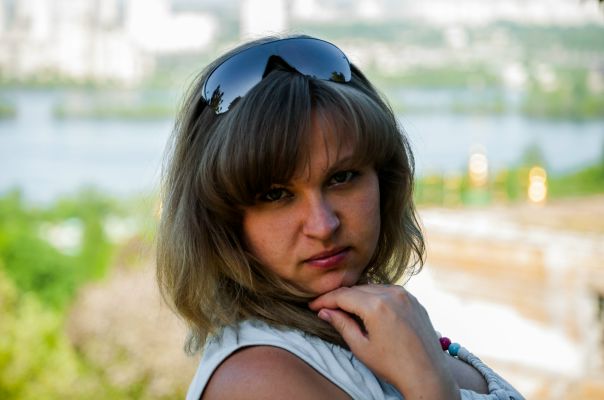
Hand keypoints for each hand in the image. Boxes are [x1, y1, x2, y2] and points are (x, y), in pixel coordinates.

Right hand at [309, 285, 459, 399]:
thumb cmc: (393, 365)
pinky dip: (375, 297)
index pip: (343, 295)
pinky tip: (367, 309)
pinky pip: (388, 292)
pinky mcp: (414, 300)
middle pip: (356, 290)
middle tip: (324, 308)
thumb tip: (324, 311)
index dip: (324, 300)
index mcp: (376, 306)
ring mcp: (405, 295)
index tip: (312, 306)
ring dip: (357, 296)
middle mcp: (392, 294)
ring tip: (344, 309)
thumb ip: (342, 324)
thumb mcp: (361, 347)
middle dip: (339, 298)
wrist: (427, 374)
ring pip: (372, 288)